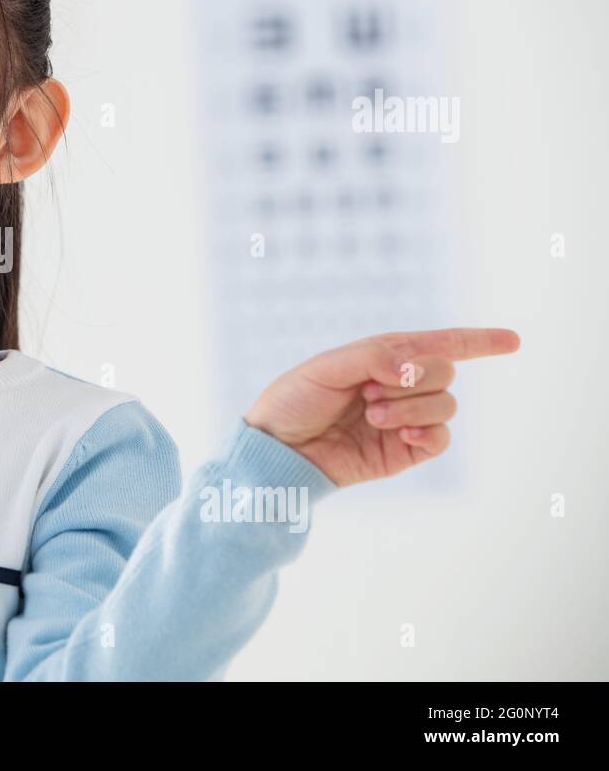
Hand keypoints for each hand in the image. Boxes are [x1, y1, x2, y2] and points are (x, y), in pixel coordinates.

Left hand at [244, 327, 519, 486]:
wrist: (278, 450)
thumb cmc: (294, 402)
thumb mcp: (326, 367)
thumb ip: (374, 356)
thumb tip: (411, 365)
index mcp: (382, 357)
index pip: (439, 343)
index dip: (478, 341)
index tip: (512, 340)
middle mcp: (399, 385)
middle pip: (445, 370)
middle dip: (413, 378)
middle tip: (369, 392)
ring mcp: (405, 418)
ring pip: (446, 403)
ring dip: (412, 405)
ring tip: (372, 415)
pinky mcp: (405, 450)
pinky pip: (441, 437)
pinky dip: (426, 430)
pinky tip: (398, 432)